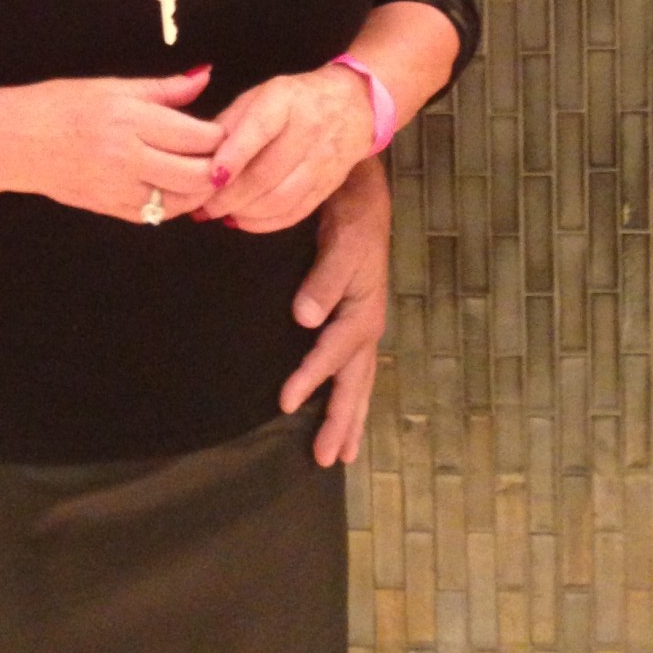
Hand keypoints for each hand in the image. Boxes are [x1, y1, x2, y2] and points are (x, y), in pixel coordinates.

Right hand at [11, 68, 217, 222]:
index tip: (221, 128)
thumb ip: (163, 89)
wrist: (16, 141)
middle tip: (221, 155)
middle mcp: (127, 158)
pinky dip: (174, 205)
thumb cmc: (60, 105)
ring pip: (182, 202)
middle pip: (197, 175)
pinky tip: (174, 189)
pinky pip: (157, 216)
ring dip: (200, 190)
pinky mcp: (111, 209)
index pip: (197, 136)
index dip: (220, 135)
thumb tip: (203, 77)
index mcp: (130, 120)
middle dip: (218, 166)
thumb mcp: (112, 87)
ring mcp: (119, 189)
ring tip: (203, 173)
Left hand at [198, 63, 371, 231]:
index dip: (234, 155)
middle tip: (203, 205)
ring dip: (246, 212)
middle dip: (231, 195)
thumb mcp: (258, 96)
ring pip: (282, 197)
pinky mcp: (328, 186)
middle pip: (268, 173)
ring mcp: (322, 162)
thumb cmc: (292, 100)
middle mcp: (307, 130)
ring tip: (220, 214)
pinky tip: (243, 220)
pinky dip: (266, 222)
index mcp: (284, 101)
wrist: (352, 105)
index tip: (211, 176)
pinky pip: (296, 211)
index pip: (259, 129)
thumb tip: (197, 157)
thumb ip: (229, 124)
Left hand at [278, 157, 389, 465]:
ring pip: (359, 380)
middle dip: (343, 421)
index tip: (285, 404)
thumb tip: (304, 319)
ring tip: (341, 452)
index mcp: (363, 309)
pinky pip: (353, 365)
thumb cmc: (350, 214)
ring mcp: (364, 322)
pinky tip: (341, 406)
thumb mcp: (341, 240)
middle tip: (327, 460)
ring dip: (350, 416)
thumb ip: (325, 279)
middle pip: (356, 381)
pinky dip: (349, 392)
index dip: (310, 377)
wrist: (362, 192)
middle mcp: (367, 322)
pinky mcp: (355, 316)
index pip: (334, 351)